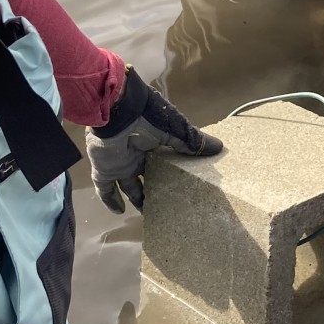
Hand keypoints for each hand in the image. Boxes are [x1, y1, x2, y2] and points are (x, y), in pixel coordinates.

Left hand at [86, 67, 221, 212]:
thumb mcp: (177, 130)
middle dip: (153, 188)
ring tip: (148, 212)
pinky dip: (110, 200)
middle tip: (166, 202)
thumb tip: (219, 148)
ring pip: (127, 185)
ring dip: (135, 197)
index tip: (181, 183)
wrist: (117, 112)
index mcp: (152, 141)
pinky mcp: (104, 170)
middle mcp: (135, 153)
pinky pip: (104, 189)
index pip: (162, 159)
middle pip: (145, 175)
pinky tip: (120, 211)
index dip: (169, 171)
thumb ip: (194, 142)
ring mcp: (119, 162)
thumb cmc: (148, 118)